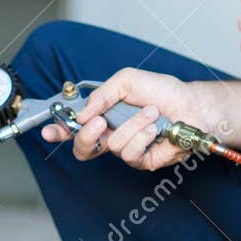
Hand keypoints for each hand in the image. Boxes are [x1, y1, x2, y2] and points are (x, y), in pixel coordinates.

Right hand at [39, 67, 207, 171]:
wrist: (192, 106)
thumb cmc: (164, 91)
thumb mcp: (127, 80)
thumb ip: (101, 94)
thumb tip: (83, 112)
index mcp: (104, 115)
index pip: (75, 127)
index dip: (58, 131)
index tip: (48, 131)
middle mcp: (112, 133)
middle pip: (83, 148)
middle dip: (85, 136)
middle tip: (98, 122)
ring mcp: (127, 148)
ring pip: (111, 146)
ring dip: (132, 126)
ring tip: (150, 113)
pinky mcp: (142, 160)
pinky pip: (130, 154)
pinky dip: (142, 136)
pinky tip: (155, 127)